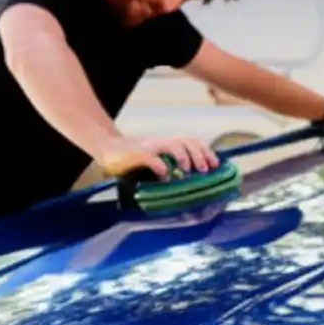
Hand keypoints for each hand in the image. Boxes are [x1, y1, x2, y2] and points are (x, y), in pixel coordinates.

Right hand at [93, 134, 218, 179]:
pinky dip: (159, 166)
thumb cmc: (133, 158)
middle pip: (186, 141)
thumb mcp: (156, 160)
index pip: (192, 142)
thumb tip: (190, 183)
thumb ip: (171, 166)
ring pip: (171, 144)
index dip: (205, 152)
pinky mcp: (135, 153)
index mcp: (167, 143)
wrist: (107, 148)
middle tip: (204, 170)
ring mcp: (148, 146)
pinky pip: (150, 157)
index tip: (215, 165)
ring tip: (187, 172)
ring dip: (182, 157)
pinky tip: (165, 176)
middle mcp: (161, 142)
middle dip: (198, 154)